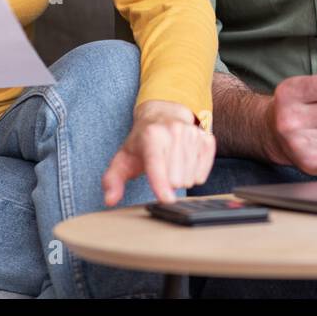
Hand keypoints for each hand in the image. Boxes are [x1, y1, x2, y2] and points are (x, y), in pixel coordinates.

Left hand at [101, 100, 215, 205]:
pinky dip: (194, 175)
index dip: (161, 184)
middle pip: (176, 179)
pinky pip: (203, 173)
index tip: (166, 199)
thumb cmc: (142, 142)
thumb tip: (110, 200)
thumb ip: (112, 180)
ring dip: (181, 179)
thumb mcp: (122, 158)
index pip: (157, 165)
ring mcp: (192, 134)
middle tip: (161, 169)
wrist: (163, 115)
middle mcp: (174, 131)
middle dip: (167, 183)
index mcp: (151, 135)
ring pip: (190, 178)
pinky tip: (185, 164)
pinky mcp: (206, 139)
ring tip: (172, 165)